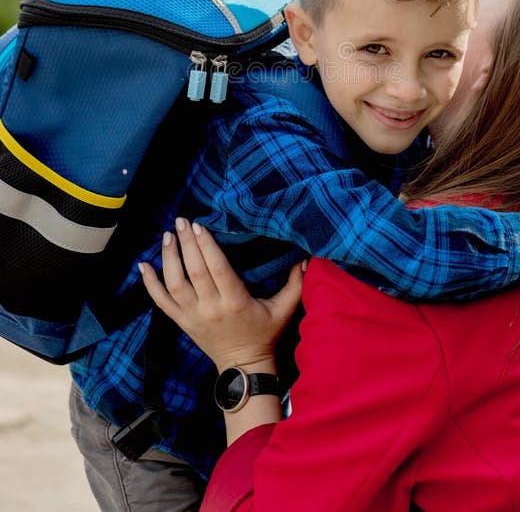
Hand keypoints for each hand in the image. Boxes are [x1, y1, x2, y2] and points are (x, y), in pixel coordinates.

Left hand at [139, 218, 305, 371]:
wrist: (243, 367)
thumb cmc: (265, 334)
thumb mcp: (284, 309)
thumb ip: (296, 284)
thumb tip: (308, 259)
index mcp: (235, 302)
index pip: (217, 269)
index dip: (206, 246)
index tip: (200, 226)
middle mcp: (210, 308)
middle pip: (194, 271)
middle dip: (187, 243)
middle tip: (182, 220)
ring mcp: (192, 316)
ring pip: (174, 283)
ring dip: (169, 258)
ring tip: (168, 235)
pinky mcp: (181, 322)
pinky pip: (160, 302)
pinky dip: (150, 283)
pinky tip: (143, 265)